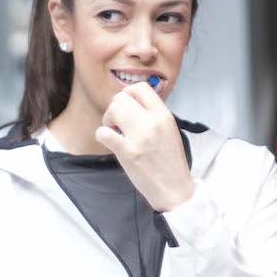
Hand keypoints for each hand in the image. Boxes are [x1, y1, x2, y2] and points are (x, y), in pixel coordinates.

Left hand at [95, 83, 194, 210]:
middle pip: (121, 98)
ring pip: (112, 110)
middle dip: (115, 108)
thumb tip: (130, 103)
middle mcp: (152, 122)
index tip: (127, 106)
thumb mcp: (169, 129)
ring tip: (115, 131)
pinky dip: (102, 135)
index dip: (128, 94)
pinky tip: (110, 142)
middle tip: (118, 123)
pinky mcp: (127, 152)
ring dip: (108, 120)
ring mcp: (139, 137)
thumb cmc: (170, 160)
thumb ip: (153, 114)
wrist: (174, 187)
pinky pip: (103, 133)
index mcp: (164, 115)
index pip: (141, 88)